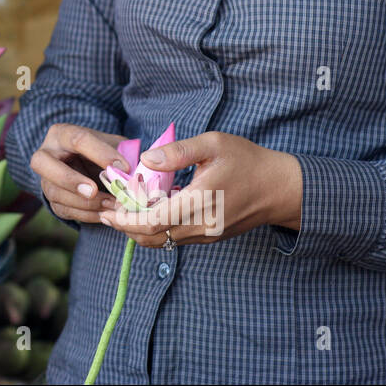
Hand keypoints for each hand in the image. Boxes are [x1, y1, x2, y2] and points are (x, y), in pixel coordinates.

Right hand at [30, 123, 128, 224]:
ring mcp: (45, 178)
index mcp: (63, 134)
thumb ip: (121, 153)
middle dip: (69, 180)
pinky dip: (86, 215)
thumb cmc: (102, 151)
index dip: (100, 153)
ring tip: (110, 205)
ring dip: (84, 203)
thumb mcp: (113, 144)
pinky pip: (63, 210)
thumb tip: (131, 172)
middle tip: (93, 191)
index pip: (77, 139)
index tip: (124, 167)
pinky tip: (104, 214)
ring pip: (54, 192)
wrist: (89, 166)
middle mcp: (46, 154)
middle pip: (42, 164)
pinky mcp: (51, 199)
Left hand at [99, 131, 302, 247]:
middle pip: (151, 237)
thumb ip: (178, 152)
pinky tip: (147, 210)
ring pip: (161, 241)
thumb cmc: (247, 160)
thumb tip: (146, 158)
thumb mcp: (213, 144)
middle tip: (106, 209)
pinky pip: (174, 237)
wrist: (280, 188)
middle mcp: (200, 226)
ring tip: (122, 209)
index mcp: (199, 203)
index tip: (106, 208)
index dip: (124, 219)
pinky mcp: (209, 235)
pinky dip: (155, 228)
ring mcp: (205, 234)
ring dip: (138, 229)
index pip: (152, 222)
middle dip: (124, 226)